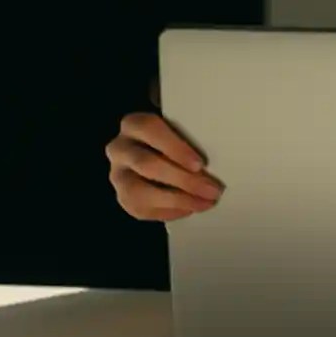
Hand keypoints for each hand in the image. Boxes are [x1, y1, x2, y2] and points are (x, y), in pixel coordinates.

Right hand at [106, 112, 223, 221]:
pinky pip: (142, 210)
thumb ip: (190, 140)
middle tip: (212, 190)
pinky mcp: (123, 198)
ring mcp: (117, 175)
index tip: (200, 164)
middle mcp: (119, 148)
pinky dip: (169, 212)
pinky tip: (190, 209)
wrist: (154, 155)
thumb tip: (217, 162)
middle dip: (182, 180)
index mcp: (133, 124)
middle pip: (146, 164)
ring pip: (139, 192)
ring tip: (204, 203)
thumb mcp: (180, 133)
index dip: (174, 147)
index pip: (149, 129)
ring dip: (176, 200)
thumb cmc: (175, 142)